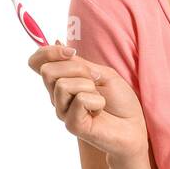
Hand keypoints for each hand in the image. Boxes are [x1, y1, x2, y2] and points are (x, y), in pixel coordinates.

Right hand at [28, 40, 147, 161]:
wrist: (133, 126)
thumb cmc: (119, 100)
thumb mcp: (101, 73)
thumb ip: (78, 64)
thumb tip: (55, 43)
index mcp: (62, 81)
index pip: (36, 63)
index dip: (47, 52)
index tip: (70, 52)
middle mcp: (57, 97)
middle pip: (47, 71)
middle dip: (77, 69)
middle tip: (95, 80)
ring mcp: (63, 111)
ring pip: (62, 85)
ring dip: (89, 86)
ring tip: (99, 98)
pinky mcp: (72, 124)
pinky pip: (79, 100)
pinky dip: (97, 101)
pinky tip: (100, 110)